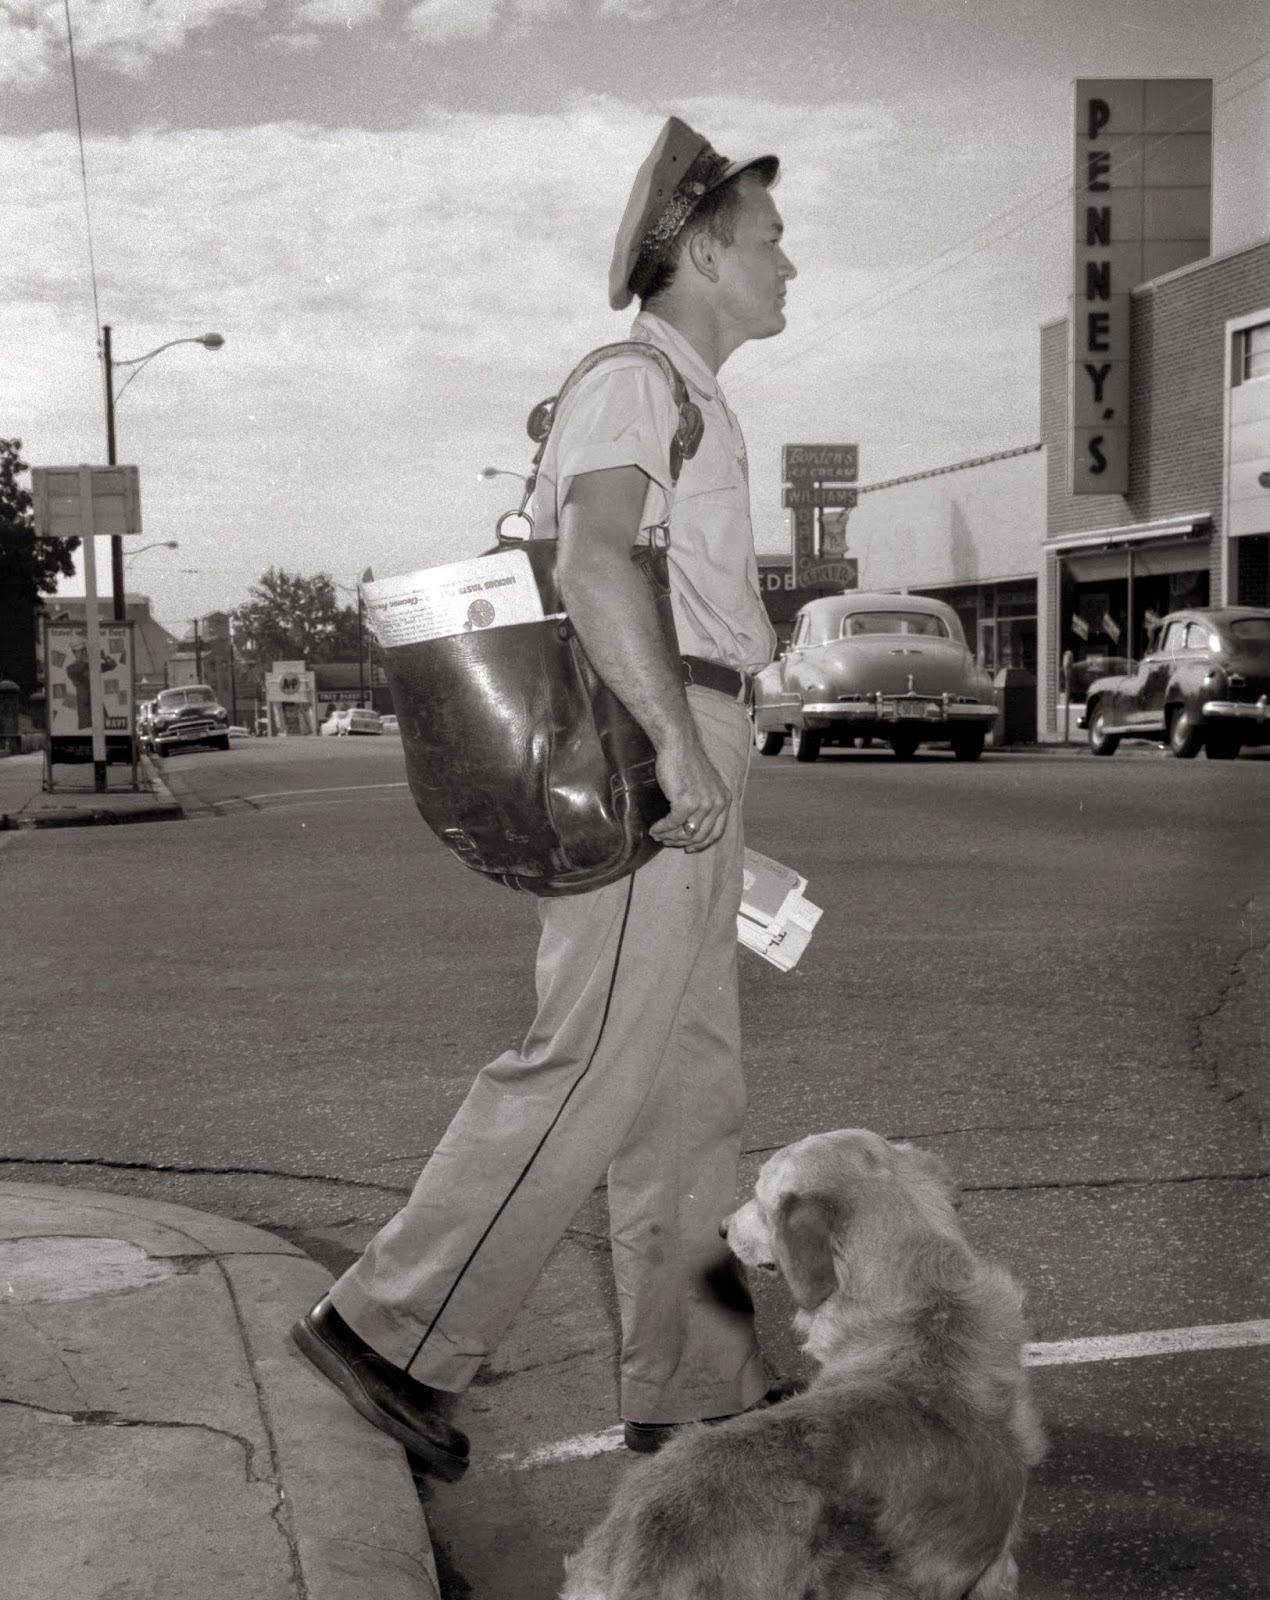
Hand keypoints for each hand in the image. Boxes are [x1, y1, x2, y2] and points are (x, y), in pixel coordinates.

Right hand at [650, 734, 730, 850]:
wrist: (678, 744)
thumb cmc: (687, 761)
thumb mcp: (705, 784)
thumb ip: (705, 803)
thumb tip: (691, 826)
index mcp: (724, 800)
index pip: (716, 832)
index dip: (701, 844)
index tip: (689, 848)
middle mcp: (717, 804)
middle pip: (700, 836)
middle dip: (681, 842)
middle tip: (667, 841)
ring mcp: (703, 804)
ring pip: (686, 833)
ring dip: (670, 837)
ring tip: (658, 835)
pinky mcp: (686, 802)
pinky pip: (672, 824)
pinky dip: (661, 829)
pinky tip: (654, 829)